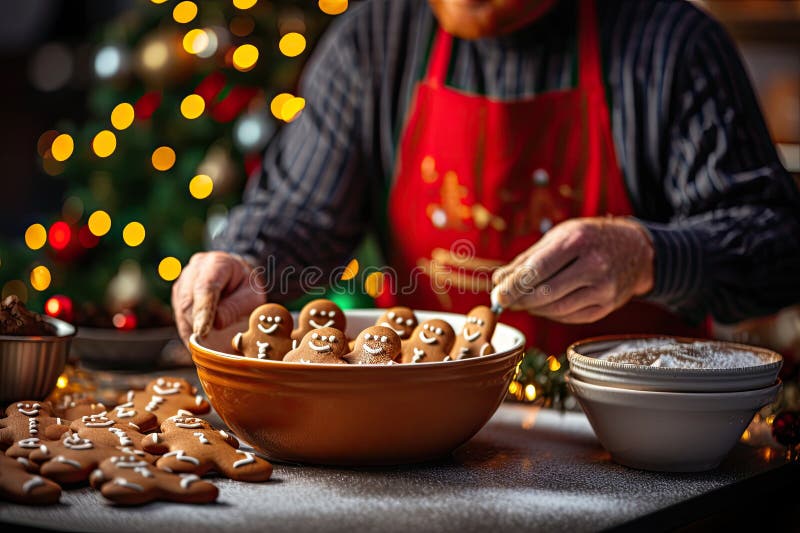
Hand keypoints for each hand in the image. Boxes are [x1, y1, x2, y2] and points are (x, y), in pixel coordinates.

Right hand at [171, 251, 264, 346]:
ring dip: (192, 329)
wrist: (237, 278)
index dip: (203, 310)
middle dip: (196, 323)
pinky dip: (188, 332)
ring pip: (181, 309)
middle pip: (189, 299)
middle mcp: (195, 269)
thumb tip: (215, 323)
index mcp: (217, 263)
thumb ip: (236, 307)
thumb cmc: (246, 287)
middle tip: (205, 345)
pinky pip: (179, 317)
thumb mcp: (252, 296)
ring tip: (205, 346)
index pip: (206, 287)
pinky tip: (198, 344)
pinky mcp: (178, 295)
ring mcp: (184, 281)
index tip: (202, 331)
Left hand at [491, 217, 653, 323]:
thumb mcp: (561, 236)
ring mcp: (604, 289)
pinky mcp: (607, 306)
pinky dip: (550, 314)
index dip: (514, 286)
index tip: (497, 295)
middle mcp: (594, 265)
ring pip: (556, 309)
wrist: (637, 250)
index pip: (538, 269)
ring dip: (533, 309)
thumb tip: (498, 279)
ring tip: (521, 302)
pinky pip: (570, 317)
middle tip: (504, 301)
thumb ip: (528, 258)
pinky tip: (542, 307)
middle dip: (520, 300)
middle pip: (546, 293)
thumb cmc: (591, 238)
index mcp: (578, 241)